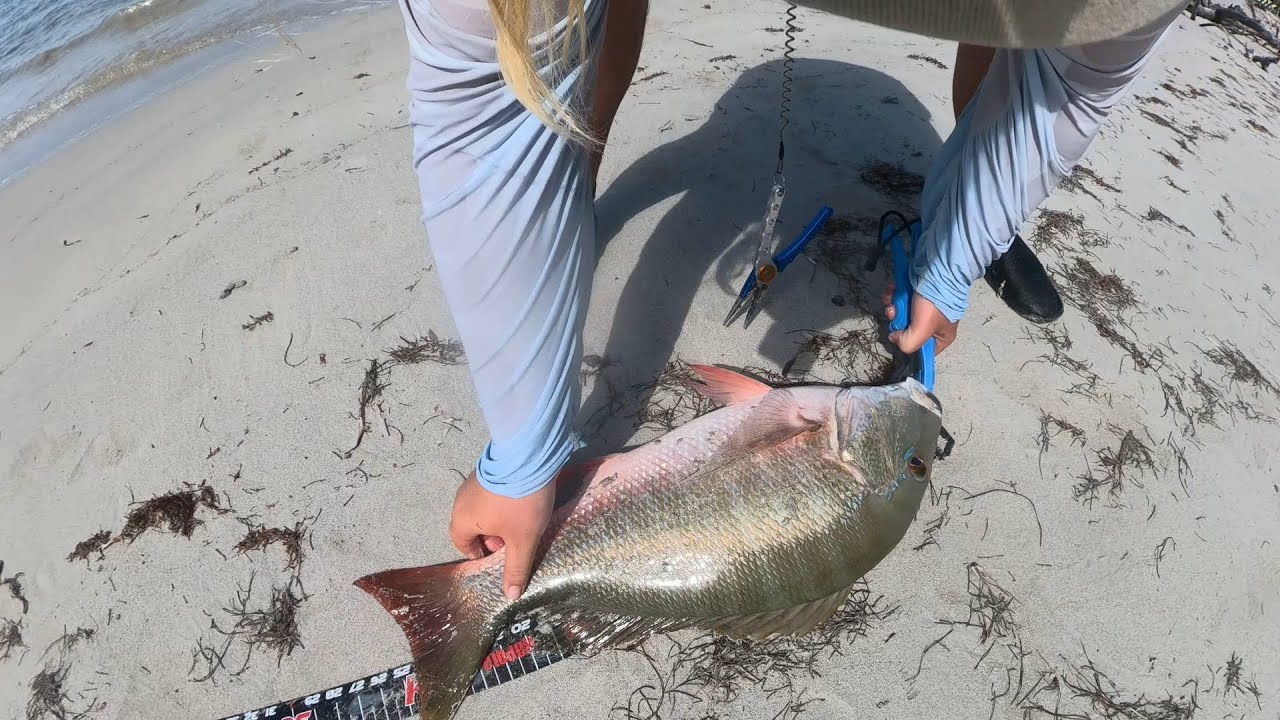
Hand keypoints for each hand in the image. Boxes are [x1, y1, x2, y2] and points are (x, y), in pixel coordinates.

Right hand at [450, 471, 555, 599]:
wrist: (528, 455)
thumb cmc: (519, 503)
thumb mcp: (522, 540)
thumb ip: (516, 568)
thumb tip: (510, 597)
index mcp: (462, 519)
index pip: (461, 543)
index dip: (479, 552)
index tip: (498, 555)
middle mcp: (461, 499)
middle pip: (472, 525)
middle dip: (491, 536)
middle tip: (512, 539)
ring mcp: (473, 481)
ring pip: (482, 508)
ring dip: (498, 518)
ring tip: (519, 520)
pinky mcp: (488, 468)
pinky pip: (490, 492)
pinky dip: (502, 501)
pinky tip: (520, 500)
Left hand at [880, 283, 958, 354]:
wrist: (937, 270)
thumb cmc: (933, 303)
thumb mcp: (922, 330)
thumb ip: (908, 344)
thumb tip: (894, 338)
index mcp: (941, 336)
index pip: (922, 350)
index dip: (907, 344)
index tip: (899, 336)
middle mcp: (932, 324)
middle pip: (907, 331)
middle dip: (897, 322)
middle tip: (894, 314)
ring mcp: (923, 309)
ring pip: (900, 315)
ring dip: (893, 308)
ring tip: (892, 301)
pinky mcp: (915, 295)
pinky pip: (899, 300)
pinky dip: (892, 296)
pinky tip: (891, 290)